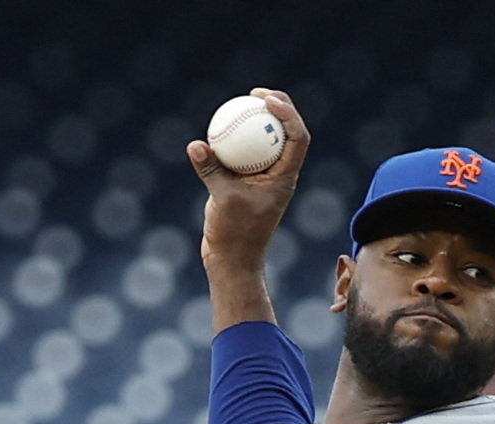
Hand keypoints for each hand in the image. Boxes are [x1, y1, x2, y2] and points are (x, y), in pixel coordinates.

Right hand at [187, 88, 310, 329]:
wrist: (232, 259)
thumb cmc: (234, 234)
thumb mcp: (221, 199)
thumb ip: (211, 169)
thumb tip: (196, 145)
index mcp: (285, 178)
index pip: (298, 139)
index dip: (288, 114)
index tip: (267, 100)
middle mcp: (280, 175)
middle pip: (288, 133)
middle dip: (278, 108)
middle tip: (256, 93)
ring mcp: (264, 177)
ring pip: (268, 140)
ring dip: (259, 119)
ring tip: (243, 100)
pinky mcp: (247, 181)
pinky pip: (246, 151)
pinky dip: (237, 137)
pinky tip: (221, 125)